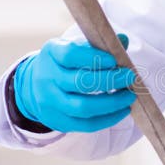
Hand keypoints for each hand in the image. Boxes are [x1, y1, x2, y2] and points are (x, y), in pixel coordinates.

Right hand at [13, 35, 135, 132]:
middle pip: (79, 82)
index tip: (114, 60)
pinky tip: (122, 111)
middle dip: (109, 80)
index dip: (94, 58)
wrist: (35, 87)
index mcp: (51, 53)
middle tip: (130, 77)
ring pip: (83, 107)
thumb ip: (98, 45)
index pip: (70, 55)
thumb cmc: (65, 63)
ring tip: (129, 96)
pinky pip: (86, 124)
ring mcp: (50, 102)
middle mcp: (47, 78)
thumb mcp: (75, 48)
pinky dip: (108, 119)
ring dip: (111, 103)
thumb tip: (123, 40)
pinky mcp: (59, 121)